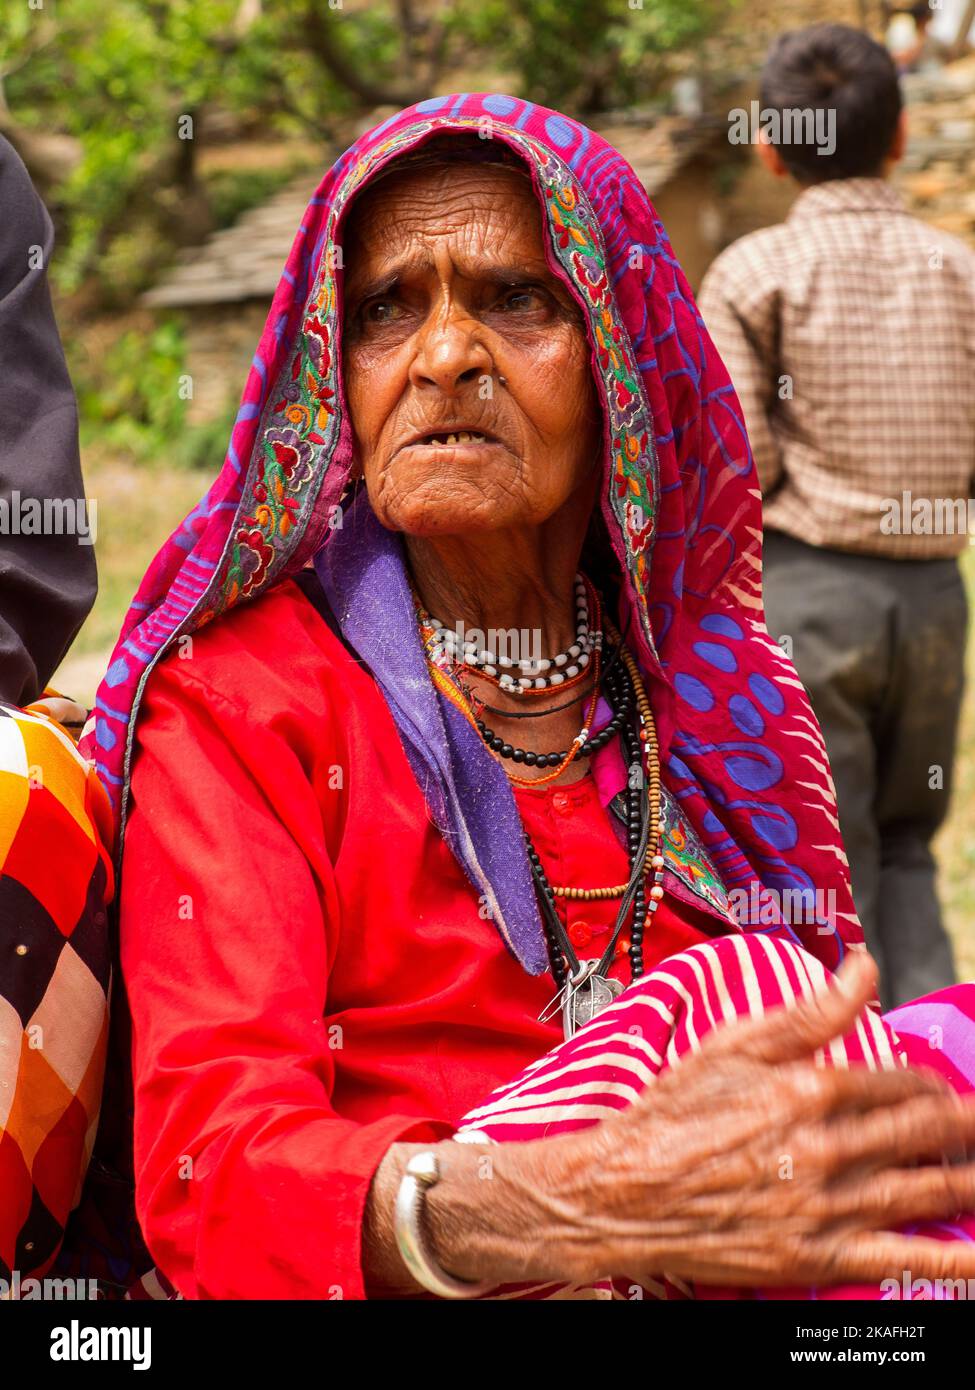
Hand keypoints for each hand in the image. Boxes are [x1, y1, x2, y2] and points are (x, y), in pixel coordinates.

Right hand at [528, 952, 974, 1288]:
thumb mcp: (733, 1044)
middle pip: (921, 1136)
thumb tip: (863, 967)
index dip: (925, 1086)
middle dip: (965, 1127)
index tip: (936, 1090)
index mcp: (808, 1090)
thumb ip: (809, 1010)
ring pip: (921, 1191)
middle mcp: (825, 1148)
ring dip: (967, 1180)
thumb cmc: (672, 1114)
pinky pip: (896, 1259)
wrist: (623, 1191)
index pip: (895, 1084)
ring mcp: (823, 1207)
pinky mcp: (813, 1256)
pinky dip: (946, 1261)